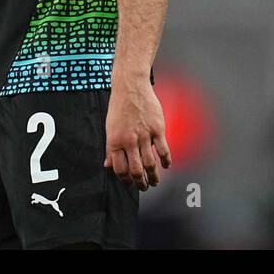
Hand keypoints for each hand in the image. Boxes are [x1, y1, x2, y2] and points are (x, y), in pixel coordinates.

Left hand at [103, 73, 171, 190]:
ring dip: (153, 177)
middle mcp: (129, 141)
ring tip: (155, 182)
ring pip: (150, 164)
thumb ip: (110, 149)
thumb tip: (108, 165)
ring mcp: (144, 135)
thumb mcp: (109, 128)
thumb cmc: (119, 106)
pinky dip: (166, 161)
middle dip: (140, 183)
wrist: (130, 86)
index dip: (125, 180)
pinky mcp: (157, 129)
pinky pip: (163, 150)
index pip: (120, 169)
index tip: (130, 183)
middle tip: (144, 187)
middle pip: (136, 170)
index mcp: (115, 141)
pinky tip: (166, 166)